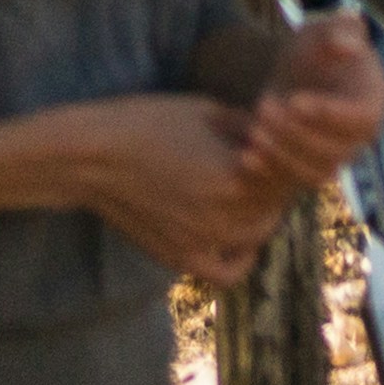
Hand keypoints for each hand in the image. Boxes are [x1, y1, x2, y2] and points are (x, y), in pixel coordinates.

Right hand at [48, 93, 306, 288]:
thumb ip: (253, 127)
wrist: (92, 158)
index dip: (289, 156)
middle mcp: (226, 213)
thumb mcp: (211, 111)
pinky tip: (239, 240)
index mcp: (239, 172)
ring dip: (262, 214)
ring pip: (258, 234)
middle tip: (265, 166)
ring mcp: (203, 240)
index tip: (282, 144)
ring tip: (250, 192)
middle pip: (278, 203)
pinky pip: (227, 273)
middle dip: (277, 183)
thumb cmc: (149, 123)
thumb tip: (282, 135)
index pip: (290, 172)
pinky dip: (241, 260)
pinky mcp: (180, 257)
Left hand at [235, 15, 383, 194]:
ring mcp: (338, 155)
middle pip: (338, 150)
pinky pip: (297, 181)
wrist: (293, 72)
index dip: (329, 113)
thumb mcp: (324, 29)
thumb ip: (339, 31)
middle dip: (298, 133)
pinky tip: (246, 155)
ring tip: (253, 130)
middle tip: (264, 108)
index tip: (294, 100)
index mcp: (375, 100)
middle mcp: (362, 135)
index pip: (361, 118)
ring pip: (317, 171)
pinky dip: (272, 170)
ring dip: (283, 154)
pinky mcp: (312, 168)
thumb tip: (348, 46)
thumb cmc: (315, 46)